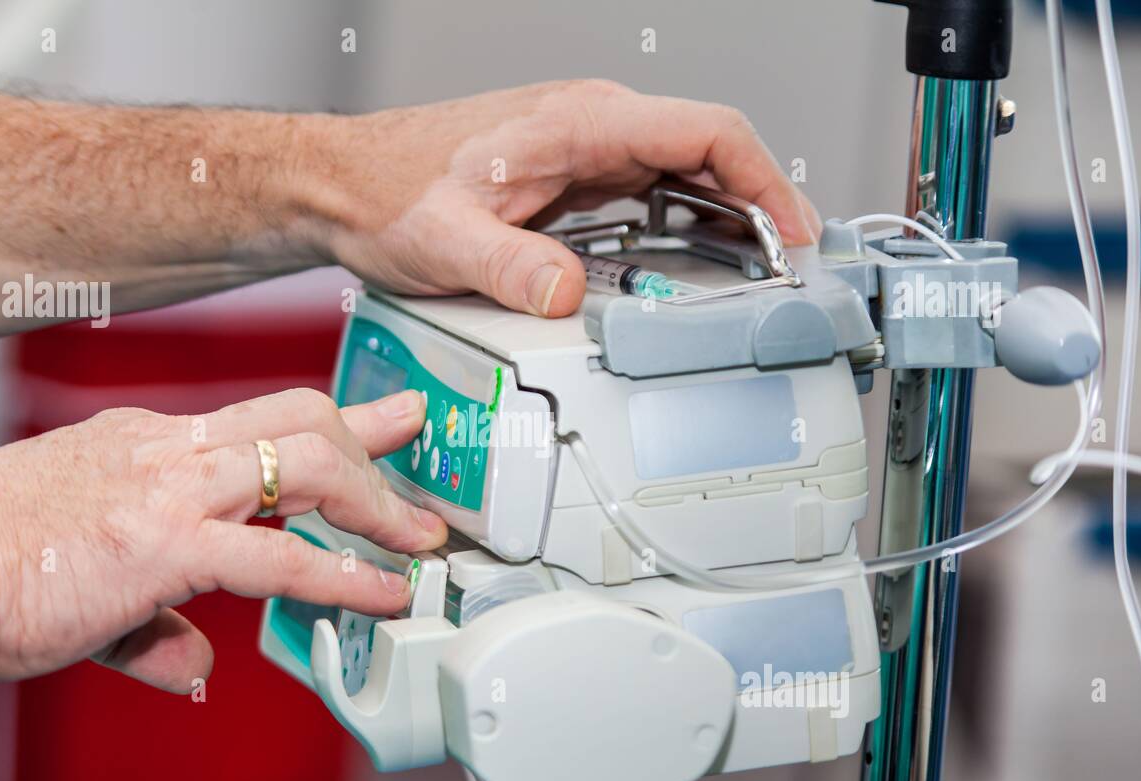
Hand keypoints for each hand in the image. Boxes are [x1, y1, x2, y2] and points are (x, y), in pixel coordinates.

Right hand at [0, 388, 445, 694]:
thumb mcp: (85, 581)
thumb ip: (153, 624)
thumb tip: (195, 662)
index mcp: (146, 444)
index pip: (255, 416)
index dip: (322, 420)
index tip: (366, 420)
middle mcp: (167, 451)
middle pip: (297, 416)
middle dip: (369, 433)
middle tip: (417, 443)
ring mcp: (170, 491)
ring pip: (305, 467)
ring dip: (374, 504)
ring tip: (416, 539)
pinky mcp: (166, 545)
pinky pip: (281, 554)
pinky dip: (345, 575)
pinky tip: (382, 594)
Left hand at [305, 80, 820, 316]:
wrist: (347, 183)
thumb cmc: (389, 191)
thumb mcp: (446, 239)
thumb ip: (509, 268)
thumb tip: (567, 296)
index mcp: (579, 123)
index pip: (705, 131)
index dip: (764, 179)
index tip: (794, 231)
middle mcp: (592, 128)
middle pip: (710, 152)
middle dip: (762, 206)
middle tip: (793, 270)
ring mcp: (585, 152)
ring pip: (685, 175)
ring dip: (730, 219)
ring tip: (762, 275)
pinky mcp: (573, 179)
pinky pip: (652, 195)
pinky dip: (688, 227)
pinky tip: (699, 266)